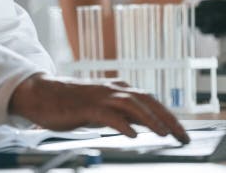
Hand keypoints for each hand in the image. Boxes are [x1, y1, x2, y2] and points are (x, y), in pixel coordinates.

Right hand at [8, 74, 189, 142]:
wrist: (41, 94)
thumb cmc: (71, 103)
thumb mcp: (102, 109)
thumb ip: (121, 114)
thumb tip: (143, 125)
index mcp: (118, 89)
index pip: (151, 101)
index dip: (169, 116)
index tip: (182, 133)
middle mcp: (113, 89)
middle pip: (148, 101)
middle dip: (168, 119)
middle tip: (183, 136)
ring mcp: (100, 96)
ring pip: (132, 105)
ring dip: (150, 119)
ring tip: (164, 134)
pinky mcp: (87, 106)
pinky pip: (108, 114)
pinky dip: (122, 124)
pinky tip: (132, 134)